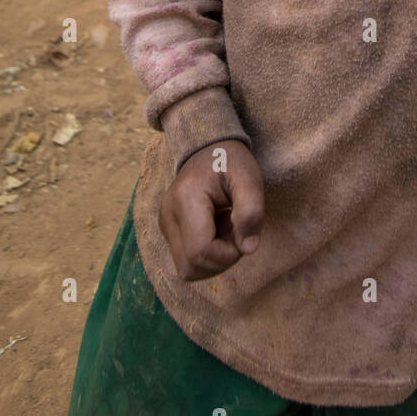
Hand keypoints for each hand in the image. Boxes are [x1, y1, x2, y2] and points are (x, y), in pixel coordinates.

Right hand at [158, 138, 264, 281]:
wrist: (208, 147)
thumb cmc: (231, 161)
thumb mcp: (249, 178)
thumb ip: (252, 212)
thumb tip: (248, 249)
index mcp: (185, 199)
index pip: (200, 252)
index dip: (227, 254)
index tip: (242, 231)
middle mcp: (167, 215)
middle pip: (190, 267)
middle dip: (221, 258)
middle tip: (234, 228)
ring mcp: (165, 224)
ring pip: (187, 268)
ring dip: (214, 258)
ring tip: (225, 225)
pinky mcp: (168, 230)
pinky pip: (186, 259)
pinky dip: (206, 253)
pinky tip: (216, 228)